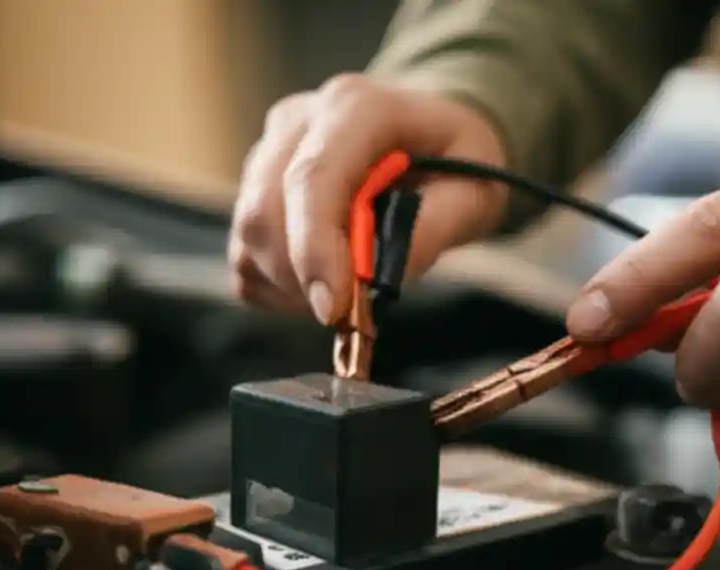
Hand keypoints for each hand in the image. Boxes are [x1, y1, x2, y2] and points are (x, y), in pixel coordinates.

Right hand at [228, 74, 508, 323]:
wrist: (431, 138)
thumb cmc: (456, 162)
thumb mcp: (475, 193)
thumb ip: (433, 229)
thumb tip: (377, 277)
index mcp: (356, 107)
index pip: (311, 179)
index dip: (315, 249)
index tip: (334, 308)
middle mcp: (299, 121)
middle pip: (263, 210)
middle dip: (299, 278)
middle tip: (347, 312)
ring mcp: (267, 152)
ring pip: (248, 236)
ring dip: (290, 284)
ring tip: (345, 289)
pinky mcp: (251, 187)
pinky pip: (243, 254)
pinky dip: (277, 285)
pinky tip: (321, 279)